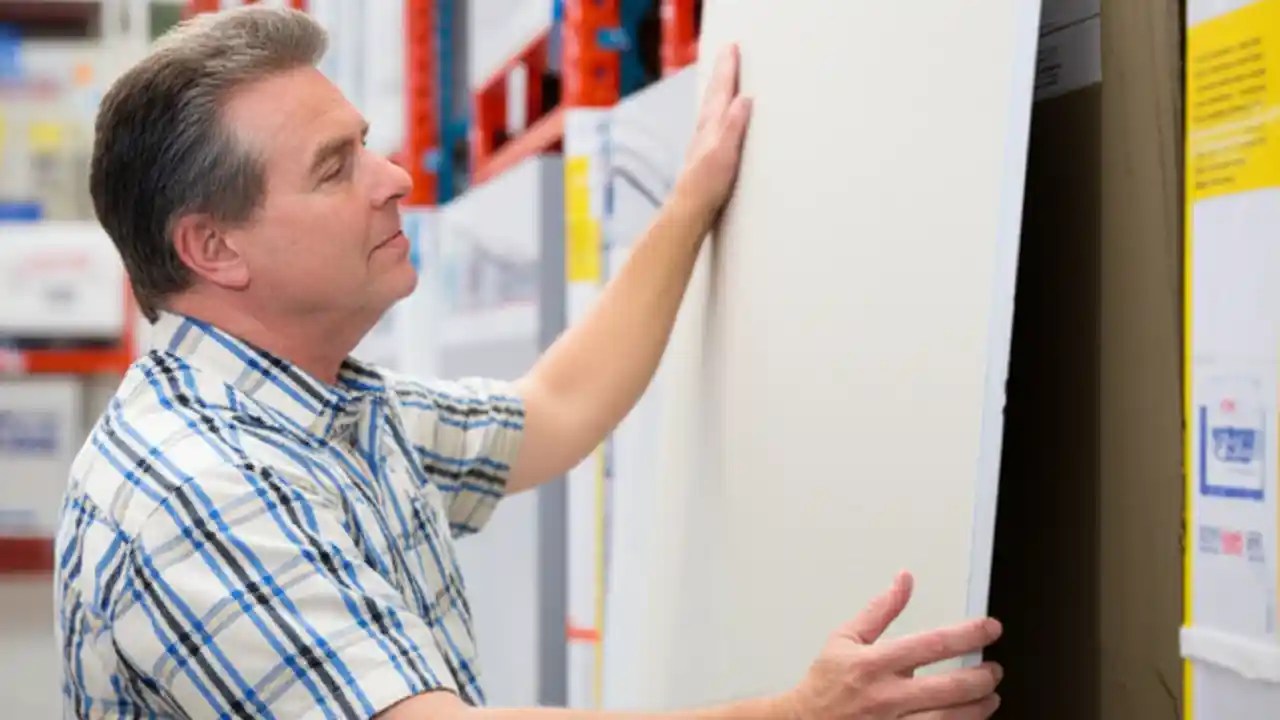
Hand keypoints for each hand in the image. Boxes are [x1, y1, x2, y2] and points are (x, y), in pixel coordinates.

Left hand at [673, 43, 752, 228]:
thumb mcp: (724, 152)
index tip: (731, 48)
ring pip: (711, 107)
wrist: (689, 209)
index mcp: (712, 126)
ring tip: (723, 79)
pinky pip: (713, 123)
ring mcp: (703, 143)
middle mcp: (705, 131)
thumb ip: (733, 125)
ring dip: (718, 90)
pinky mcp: (706, 156)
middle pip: (714, 94)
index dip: (727, 69)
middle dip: (722, 73)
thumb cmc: (706, 184)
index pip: (721, 90)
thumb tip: (744, 98)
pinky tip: (719, 119)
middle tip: (727, 54)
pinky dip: (717, 112)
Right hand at [785, 572, 1003, 719]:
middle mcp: (886, 696)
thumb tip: (904, 580)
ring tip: (990, 697)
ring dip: (978, 708)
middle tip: (994, 670)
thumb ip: (880, 610)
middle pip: (950, 688)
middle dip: (982, 678)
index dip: (968, 635)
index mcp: (874, 663)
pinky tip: (968, 718)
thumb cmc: (826, 683)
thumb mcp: (845, 638)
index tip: (990, 628)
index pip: (932, 644)